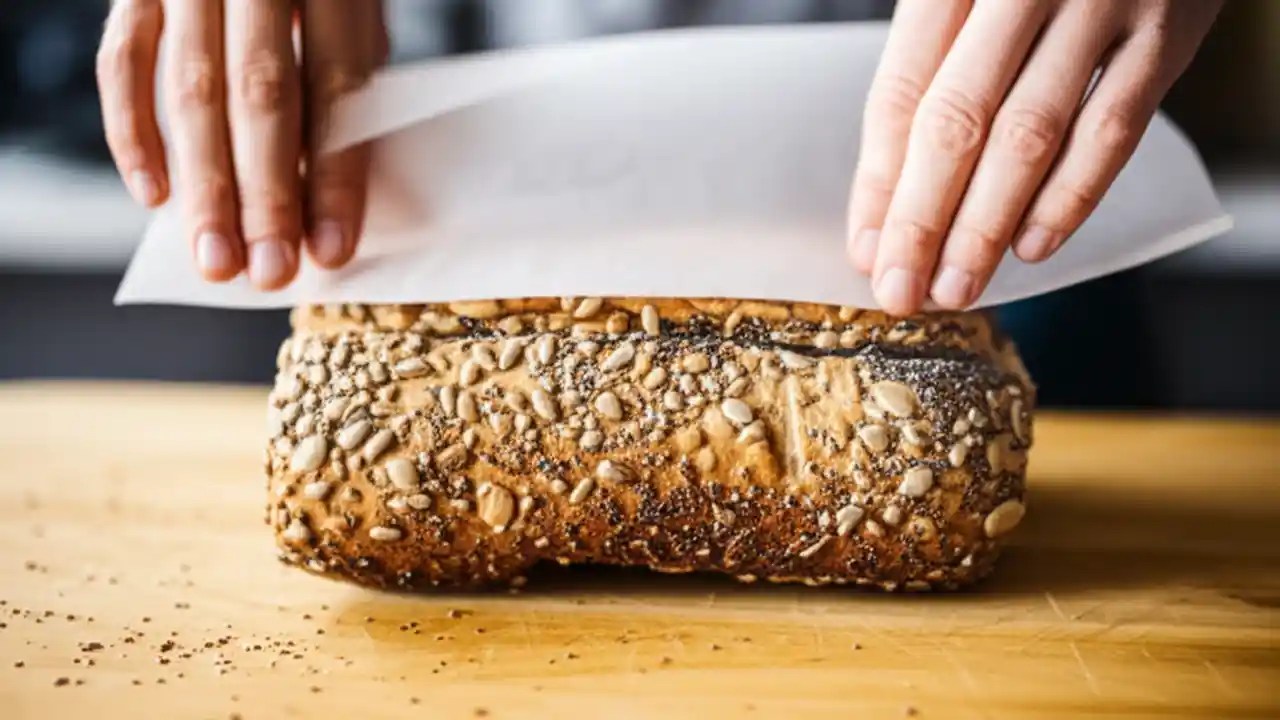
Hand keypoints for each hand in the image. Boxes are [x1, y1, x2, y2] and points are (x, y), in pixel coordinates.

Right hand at [97, 0, 387, 289]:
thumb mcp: (350, 12)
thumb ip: (340, 82)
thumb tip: (324, 194)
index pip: (335, 87)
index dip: (334, 176)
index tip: (331, 250)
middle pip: (259, 94)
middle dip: (263, 194)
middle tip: (267, 272)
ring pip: (189, 88)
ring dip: (204, 184)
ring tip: (215, 260)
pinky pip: (122, 59)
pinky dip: (134, 131)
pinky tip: (156, 197)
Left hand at [847, 0, 1220, 314]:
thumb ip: (932, 71)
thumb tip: (888, 197)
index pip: (902, 92)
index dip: (880, 182)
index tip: (867, 250)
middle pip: (956, 121)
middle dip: (922, 219)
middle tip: (900, 290)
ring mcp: (1100, 5)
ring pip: (1029, 135)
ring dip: (987, 225)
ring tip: (956, 285)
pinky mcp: (1166, 33)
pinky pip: (1113, 128)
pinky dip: (1071, 195)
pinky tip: (1031, 246)